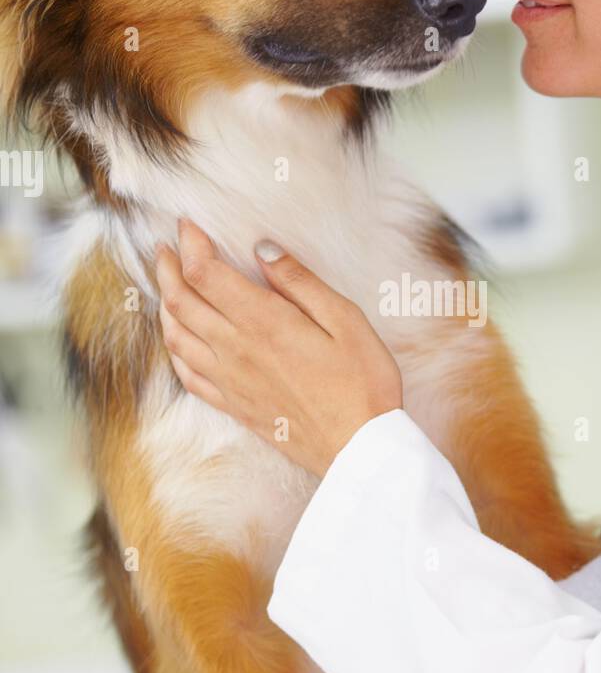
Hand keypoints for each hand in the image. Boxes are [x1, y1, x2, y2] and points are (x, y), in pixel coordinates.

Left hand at [154, 219, 402, 477]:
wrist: (359, 447)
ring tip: (165, 283)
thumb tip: (263, 249)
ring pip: (176, 336)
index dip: (190, 244)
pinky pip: (187, 374)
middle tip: (166, 247)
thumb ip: (299, 282)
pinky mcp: (233, 404)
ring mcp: (229, 380)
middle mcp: (235, 350)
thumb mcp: (345, 319)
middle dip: (168, 267)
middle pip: (181, 301)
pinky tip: (176, 338)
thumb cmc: (362, 382)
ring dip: (165, 304)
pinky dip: (173, 348)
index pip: (205, 274)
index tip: (187, 225)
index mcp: (262, 323)